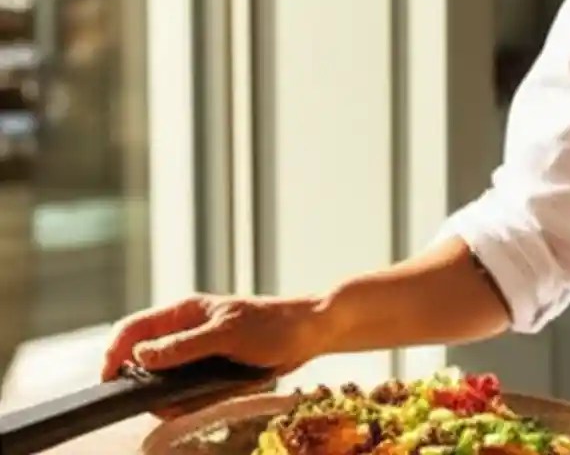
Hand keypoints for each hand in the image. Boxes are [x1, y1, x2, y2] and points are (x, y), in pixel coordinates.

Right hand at [101, 294, 330, 417]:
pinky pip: (189, 392)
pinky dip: (189, 402)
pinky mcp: (212, 373)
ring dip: (168, 395)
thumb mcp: (227, 334)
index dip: (115, 352)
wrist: (311, 335)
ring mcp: (198, 354)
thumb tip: (141, 355)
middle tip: (151, 401)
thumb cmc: (273, 325)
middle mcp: (186, 332)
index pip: (133, 329)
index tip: (110, 379)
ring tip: (182, 402)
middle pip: (144, 359)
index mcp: (184, 313)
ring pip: (166, 381)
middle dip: (143, 382)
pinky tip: (195, 404)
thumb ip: (184, 346)